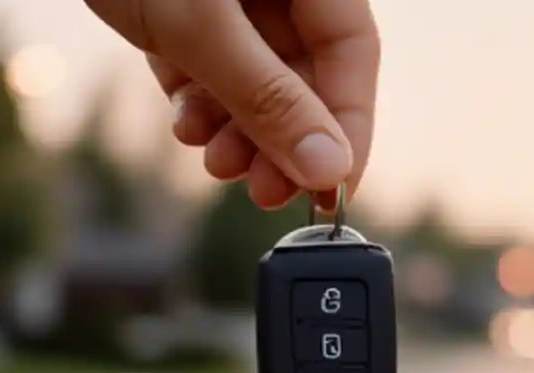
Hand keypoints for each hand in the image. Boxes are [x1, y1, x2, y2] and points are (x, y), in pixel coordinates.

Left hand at [84, 0, 380, 208]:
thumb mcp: (203, 26)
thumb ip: (268, 98)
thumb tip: (328, 169)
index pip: (351, 53)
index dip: (349, 127)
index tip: (333, 192)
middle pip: (303, 74)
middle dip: (283, 139)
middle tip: (266, 193)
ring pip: (255, 79)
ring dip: (241, 132)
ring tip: (216, 164)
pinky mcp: (182, 9)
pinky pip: (209, 68)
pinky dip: (201, 103)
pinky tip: (187, 126)